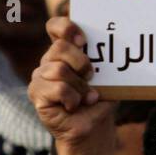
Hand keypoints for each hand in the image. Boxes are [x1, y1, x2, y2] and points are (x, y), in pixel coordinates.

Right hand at [28, 16, 113, 154]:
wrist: (92, 128)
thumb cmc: (99, 99)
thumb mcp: (106, 77)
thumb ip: (104, 62)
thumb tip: (118, 51)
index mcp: (64, 52)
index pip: (55, 27)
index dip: (66, 27)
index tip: (83, 39)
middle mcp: (48, 61)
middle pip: (60, 47)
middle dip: (81, 61)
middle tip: (91, 76)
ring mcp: (39, 77)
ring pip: (59, 70)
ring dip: (79, 86)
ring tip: (86, 97)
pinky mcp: (37, 95)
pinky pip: (57, 88)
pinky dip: (72, 98)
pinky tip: (74, 106)